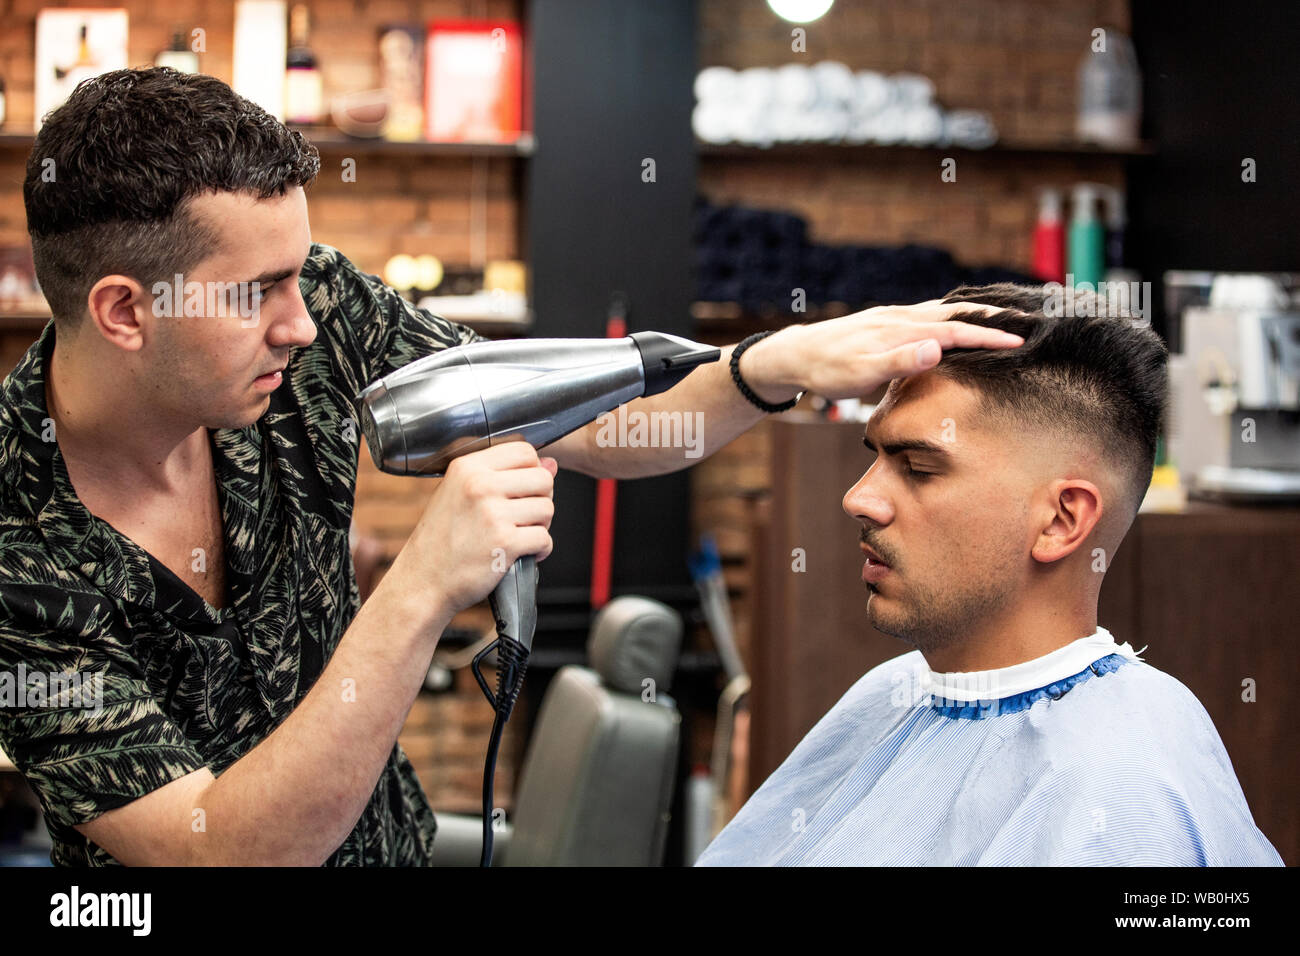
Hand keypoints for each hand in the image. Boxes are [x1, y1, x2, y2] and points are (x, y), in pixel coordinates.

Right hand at [380, 441, 556, 623]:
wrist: (422, 581)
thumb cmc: (441, 540)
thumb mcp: (460, 495)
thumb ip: (502, 476)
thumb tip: (551, 464)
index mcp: (468, 467)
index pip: (524, 451)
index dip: (533, 471)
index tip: (523, 491)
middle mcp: (479, 485)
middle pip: (543, 478)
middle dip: (541, 500)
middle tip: (524, 518)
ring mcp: (492, 513)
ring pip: (547, 509)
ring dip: (540, 526)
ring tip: (520, 536)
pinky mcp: (504, 542)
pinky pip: (545, 539)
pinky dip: (540, 550)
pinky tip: (522, 554)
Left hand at [738, 300, 1024, 402]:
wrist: (794, 354)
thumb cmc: (826, 370)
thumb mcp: (861, 373)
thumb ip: (900, 362)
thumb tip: (938, 348)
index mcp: (901, 330)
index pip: (955, 330)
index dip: (989, 336)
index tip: (1020, 341)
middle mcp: (901, 317)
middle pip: (956, 312)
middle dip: (991, 315)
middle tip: (1027, 318)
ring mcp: (893, 316)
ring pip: (943, 309)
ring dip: (973, 311)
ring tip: (1002, 313)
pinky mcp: (886, 320)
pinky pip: (928, 312)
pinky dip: (951, 312)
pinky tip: (955, 316)